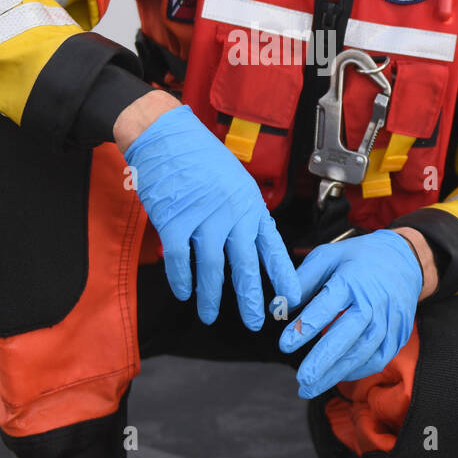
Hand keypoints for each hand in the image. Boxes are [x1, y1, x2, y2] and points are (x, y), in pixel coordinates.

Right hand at [123, 103, 300, 331]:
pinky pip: (180, 260)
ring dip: (211, 298)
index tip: (291, 298)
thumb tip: (247, 244)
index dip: (282, 275)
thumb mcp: (234, 180)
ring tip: (209, 316)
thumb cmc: (199, 156)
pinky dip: (181, 280)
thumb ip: (241, 213)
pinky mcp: (175, 221)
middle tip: (255, 321)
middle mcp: (232, 213)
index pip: (272, 246)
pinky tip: (183, 293)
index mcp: (250, 204)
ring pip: (212, 269)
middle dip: (251, 298)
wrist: (165, 135)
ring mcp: (203, 218)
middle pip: (245, 265)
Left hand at [277, 229, 422, 397]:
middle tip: (302, 379)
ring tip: (311, 387)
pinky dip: (358, 371)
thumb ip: (302, 280)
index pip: (326, 307)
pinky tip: (337, 376)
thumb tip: (279, 306)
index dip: (304, 328)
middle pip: (348, 335)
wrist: (404, 259)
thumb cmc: (358, 259)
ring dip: (337, 373)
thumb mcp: (328, 256)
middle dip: (323, 360)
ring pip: (364, 352)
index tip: (284, 345)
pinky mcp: (399, 334)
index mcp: (351, 280)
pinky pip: (379, 358)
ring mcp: (389, 319)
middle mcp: (373, 301)